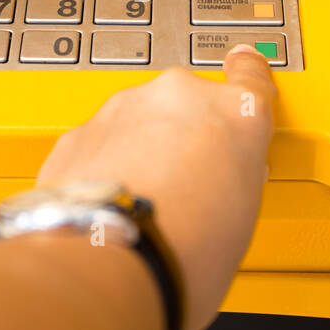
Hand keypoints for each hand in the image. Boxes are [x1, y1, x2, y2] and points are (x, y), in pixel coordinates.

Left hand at [35, 45, 276, 329]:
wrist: (109, 265)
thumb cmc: (186, 252)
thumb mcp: (244, 219)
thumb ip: (235, 179)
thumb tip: (220, 181)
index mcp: (238, 114)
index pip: (250, 76)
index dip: (246, 71)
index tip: (243, 64)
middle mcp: (180, 97)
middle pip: (187, 105)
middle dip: (184, 135)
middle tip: (187, 186)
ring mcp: (124, 109)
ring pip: (137, 122)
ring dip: (140, 151)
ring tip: (142, 206)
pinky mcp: (78, 131)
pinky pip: (98, 144)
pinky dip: (102, 167)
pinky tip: (107, 205)